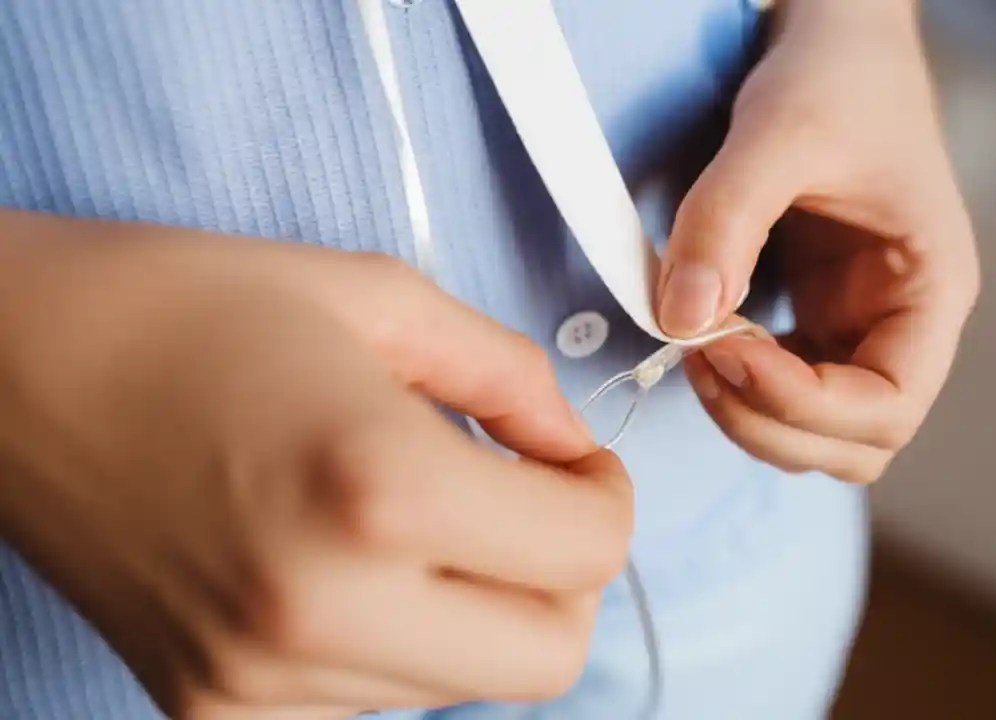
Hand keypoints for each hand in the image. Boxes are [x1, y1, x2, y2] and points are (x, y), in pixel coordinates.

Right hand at [0, 212, 632, 717]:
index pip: (585, 556)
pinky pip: (373, 701)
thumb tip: (570, 446)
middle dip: (564, 579)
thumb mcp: (376, 298)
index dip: (604, 500)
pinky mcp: (216, 711)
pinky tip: (350, 563)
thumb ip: (509, 376)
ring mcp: (262, 681)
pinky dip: (399, 642)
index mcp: (378, 490)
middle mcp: (323, 609)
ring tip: (414, 518)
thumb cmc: (181, 308)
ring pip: (464, 684)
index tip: (576, 466)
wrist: (10, 367)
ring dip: (477, 608)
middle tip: (529, 504)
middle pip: (546, 659)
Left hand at [658, 1, 978, 481]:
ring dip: (751, 415)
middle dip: (772, 421)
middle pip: (856, 443)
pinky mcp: (817, 320)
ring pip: (817, 433)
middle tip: (701, 355)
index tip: (728, 349)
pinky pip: (783, 393)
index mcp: (933, 291)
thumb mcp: (779, 132)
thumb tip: (679, 319)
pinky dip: (739, 389)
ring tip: (696, 346)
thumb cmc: (836, 76)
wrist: (836, 42)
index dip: (805, 403)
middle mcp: (904, 326)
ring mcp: (859, 329)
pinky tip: (704, 337)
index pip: (890, 404)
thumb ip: (726, 221)